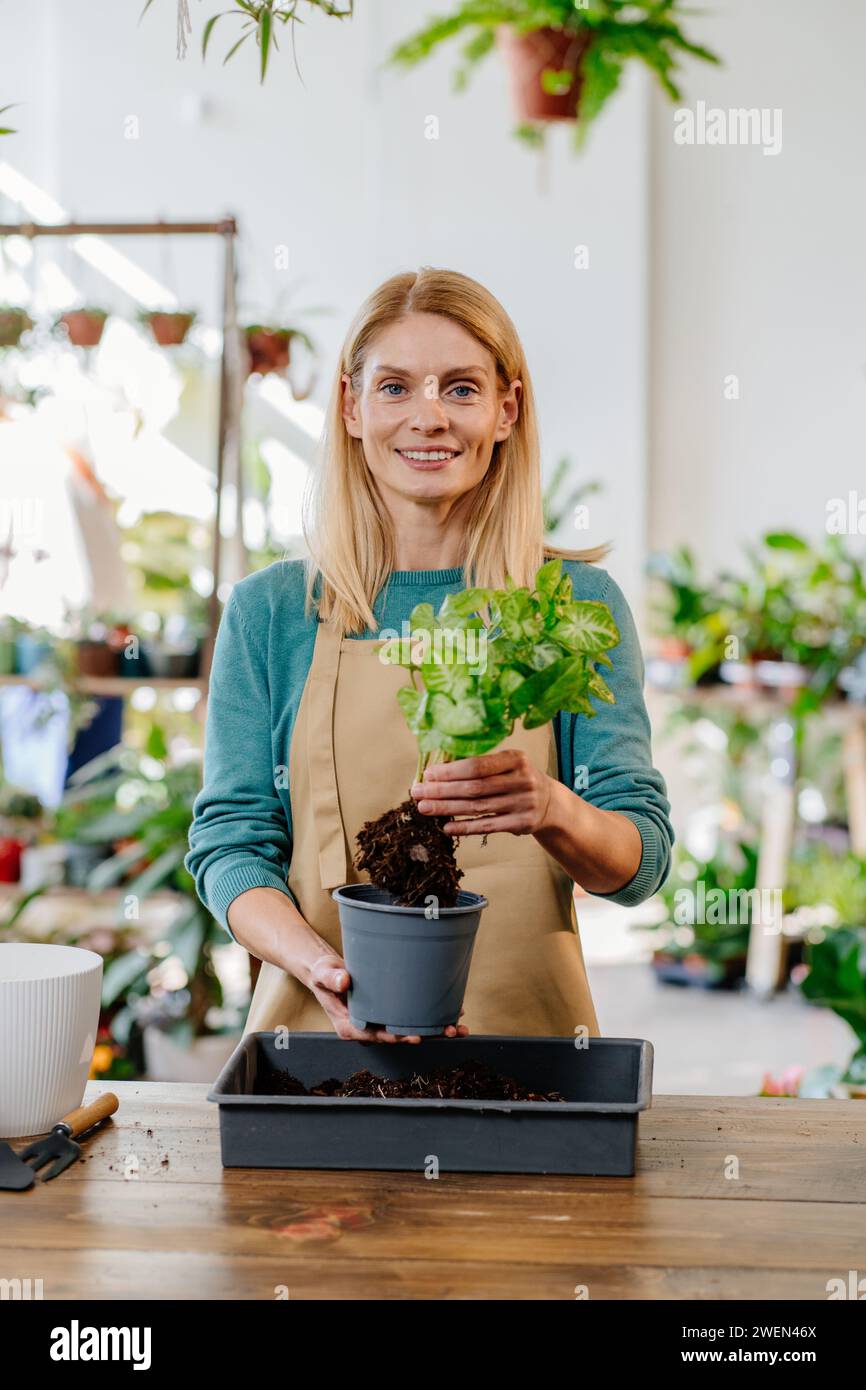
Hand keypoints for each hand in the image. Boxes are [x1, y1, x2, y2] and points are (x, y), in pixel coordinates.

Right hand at [306, 952, 468, 1043]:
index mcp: (351, 1026)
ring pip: (409, 1030)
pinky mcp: (389, 1012)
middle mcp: (368, 1028)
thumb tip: (343, 981)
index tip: (415, 1036)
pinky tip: (452, 1013)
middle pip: (398, 1036)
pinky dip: (431, 1017)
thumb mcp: (323, 974)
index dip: (397, 1037)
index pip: (376, 1035)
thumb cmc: (324, 974)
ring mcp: (380, 1022)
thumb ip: (331, 978)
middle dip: (425, 1035)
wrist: (329, 972)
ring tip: (459, 1028)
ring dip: (434, 1030)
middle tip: (448, 1031)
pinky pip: (411, 1018)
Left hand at [411, 749, 553, 836]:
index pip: (478, 765)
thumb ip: (480, 766)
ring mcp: (524, 803)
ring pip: (477, 807)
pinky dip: (465, 827)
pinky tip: (446, 826)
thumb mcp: (508, 765)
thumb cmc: (517, 779)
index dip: (450, 771)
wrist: (550, 803)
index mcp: (516, 759)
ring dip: (447, 808)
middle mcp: (522, 780)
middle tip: (418, 792)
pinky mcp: (522, 823)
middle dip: (442, 790)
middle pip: (474, 787)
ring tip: (425, 808)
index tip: (428, 774)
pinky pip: (487, 826)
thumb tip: (437, 773)